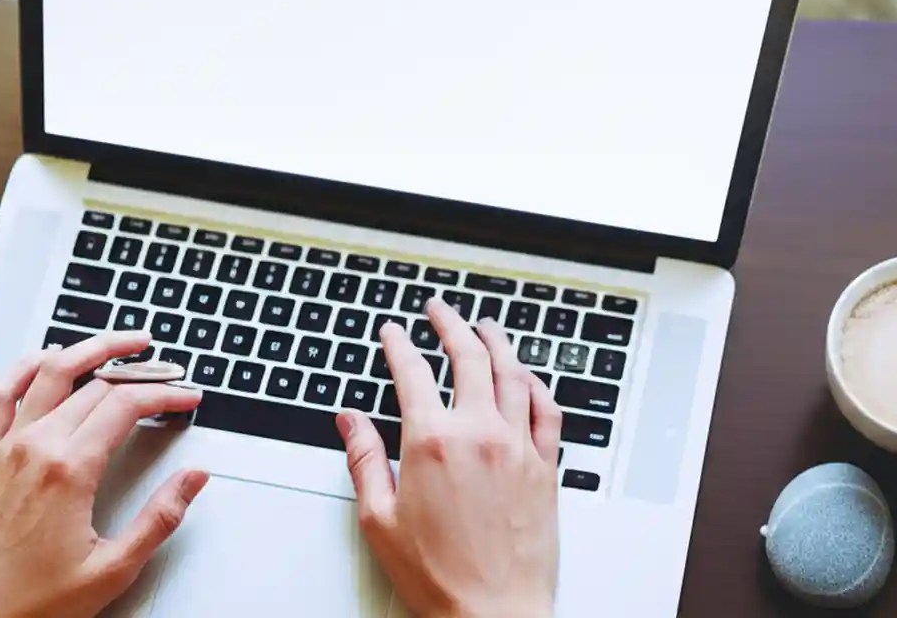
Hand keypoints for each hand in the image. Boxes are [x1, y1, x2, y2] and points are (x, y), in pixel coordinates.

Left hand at [0, 331, 207, 617]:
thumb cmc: (34, 602)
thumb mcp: (114, 567)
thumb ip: (160, 518)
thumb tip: (193, 479)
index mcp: (68, 472)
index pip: (126, 406)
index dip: (164, 394)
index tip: (186, 399)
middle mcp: (34, 450)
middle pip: (95, 385)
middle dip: (141, 372)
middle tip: (169, 374)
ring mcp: (5, 448)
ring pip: (48, 373)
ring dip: (88, 348)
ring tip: (120, 342)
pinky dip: (22, 368)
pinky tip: (43, 359)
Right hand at [338, 298, 562, 617]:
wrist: (494, 614)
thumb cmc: (437, 577)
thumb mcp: (378, 519)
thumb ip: (363, 459)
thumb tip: (349, 419)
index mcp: (431, 443)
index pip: (412, 373)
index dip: (398, 344)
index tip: (392, 331)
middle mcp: (479, 434)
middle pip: (467, 357)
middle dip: (449, 324)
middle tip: (438, 308)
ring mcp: (518, 446)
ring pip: (512, 373)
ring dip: (496, 341)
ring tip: (485, 325)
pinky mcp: (545, 466)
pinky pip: (547, 409)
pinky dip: (536, 384)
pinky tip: (527, 376)